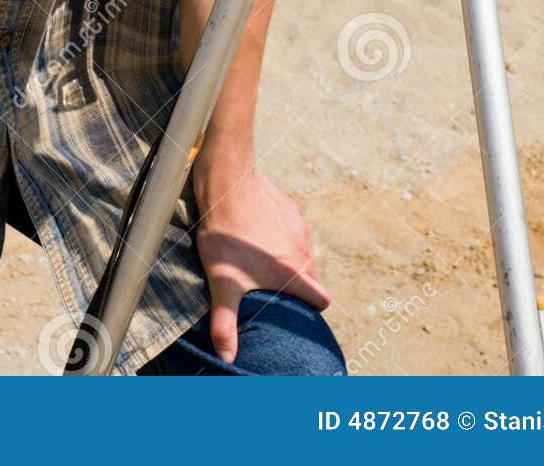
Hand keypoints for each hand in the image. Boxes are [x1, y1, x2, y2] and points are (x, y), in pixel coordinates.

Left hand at [193, 166, 329, 363]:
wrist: (228, 185)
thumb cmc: (226, 238)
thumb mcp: (222, 284)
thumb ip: (225, 323)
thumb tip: (226, 359)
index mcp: (294, 273)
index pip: (321, 299)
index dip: (313, 309)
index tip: (301, 314)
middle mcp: (303, 251)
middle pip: (312, 277)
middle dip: (299, 287)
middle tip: (275, 292)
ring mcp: (299, 227)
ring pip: (303, 252)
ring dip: (290, 260)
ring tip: (263, 265)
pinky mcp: (290, 209)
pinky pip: (293, 230)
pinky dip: (282, 237)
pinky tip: (258, 236)